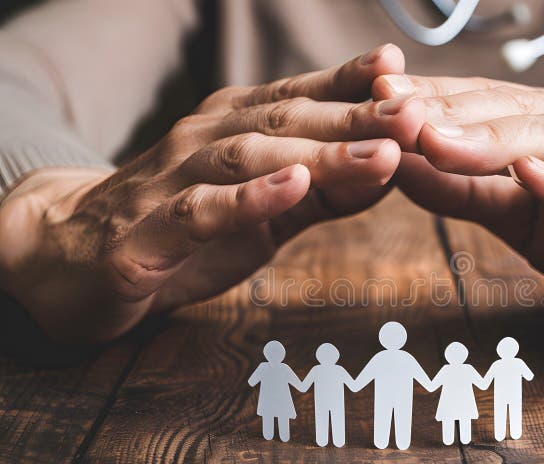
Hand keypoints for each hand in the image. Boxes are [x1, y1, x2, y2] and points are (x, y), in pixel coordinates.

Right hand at [0, 44, 424, 341]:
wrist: (72, 258)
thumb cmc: (180, 230)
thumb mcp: (263, 211)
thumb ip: (322, 193)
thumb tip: (391, 167)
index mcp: (231, 130)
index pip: (298, 98)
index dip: (351, 82)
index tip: (403, 71)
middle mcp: (204, 143)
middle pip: (286, 121)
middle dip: (355, 115)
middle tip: (415, 111)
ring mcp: (173, 183)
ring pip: (251, 157)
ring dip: (320, 153)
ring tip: (380, 151)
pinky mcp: (148, 234)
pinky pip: (201, 211)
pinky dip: (249, 199)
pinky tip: (292, 186)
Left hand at [375, 75, 543, 348]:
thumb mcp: (530, 221)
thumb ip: (472, 193)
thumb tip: (403, 166)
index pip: (488, 104)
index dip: (430, 99)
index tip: (370, 98)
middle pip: (518, 111)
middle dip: (451, 108)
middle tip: (386, 107)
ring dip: (498, 138)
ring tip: (439, 137)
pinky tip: (535, 176)